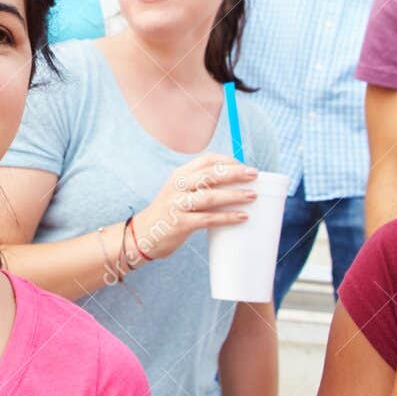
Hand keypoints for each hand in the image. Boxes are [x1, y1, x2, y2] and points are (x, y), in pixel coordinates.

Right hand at [135, 154, 258, 261]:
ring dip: (234, 195)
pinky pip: (208, 219)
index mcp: (179, 176)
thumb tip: (234, 185)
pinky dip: (227, 217)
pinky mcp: (180, 224)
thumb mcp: (178, 192)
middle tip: (254, 175)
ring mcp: (178, 205)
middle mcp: (178, 187)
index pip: (206, 160)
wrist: (142, 235)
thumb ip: (199, 186)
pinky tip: (241, 217)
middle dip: (235, 173)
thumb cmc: (167, 214)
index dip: (227, 161)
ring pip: (210, 196)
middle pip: (210, 174)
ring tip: (252, 196)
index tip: (244, 166)